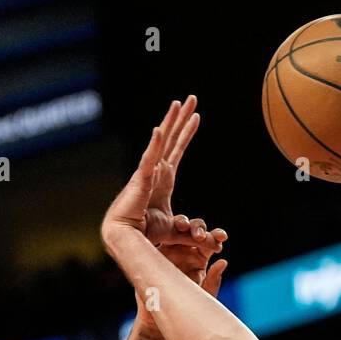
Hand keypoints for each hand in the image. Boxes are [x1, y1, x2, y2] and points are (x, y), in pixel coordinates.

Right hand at [103, 95, 224, 254]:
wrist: (127, 238)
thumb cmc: (146, 234)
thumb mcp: (176, 229)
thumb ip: (192, 231)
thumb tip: (212, 242)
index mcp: (163, 178)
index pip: (177, 150)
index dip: (186, 133)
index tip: (196, 116)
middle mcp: (156, 170)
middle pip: (171, 137)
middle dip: (181, 117)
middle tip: (191, 97)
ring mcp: (148, 172)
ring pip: (162, 141)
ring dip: (171, 121)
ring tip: (179, 102)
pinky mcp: (141, 180)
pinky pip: (149, 159)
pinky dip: (154, 144)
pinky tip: (159, 129)